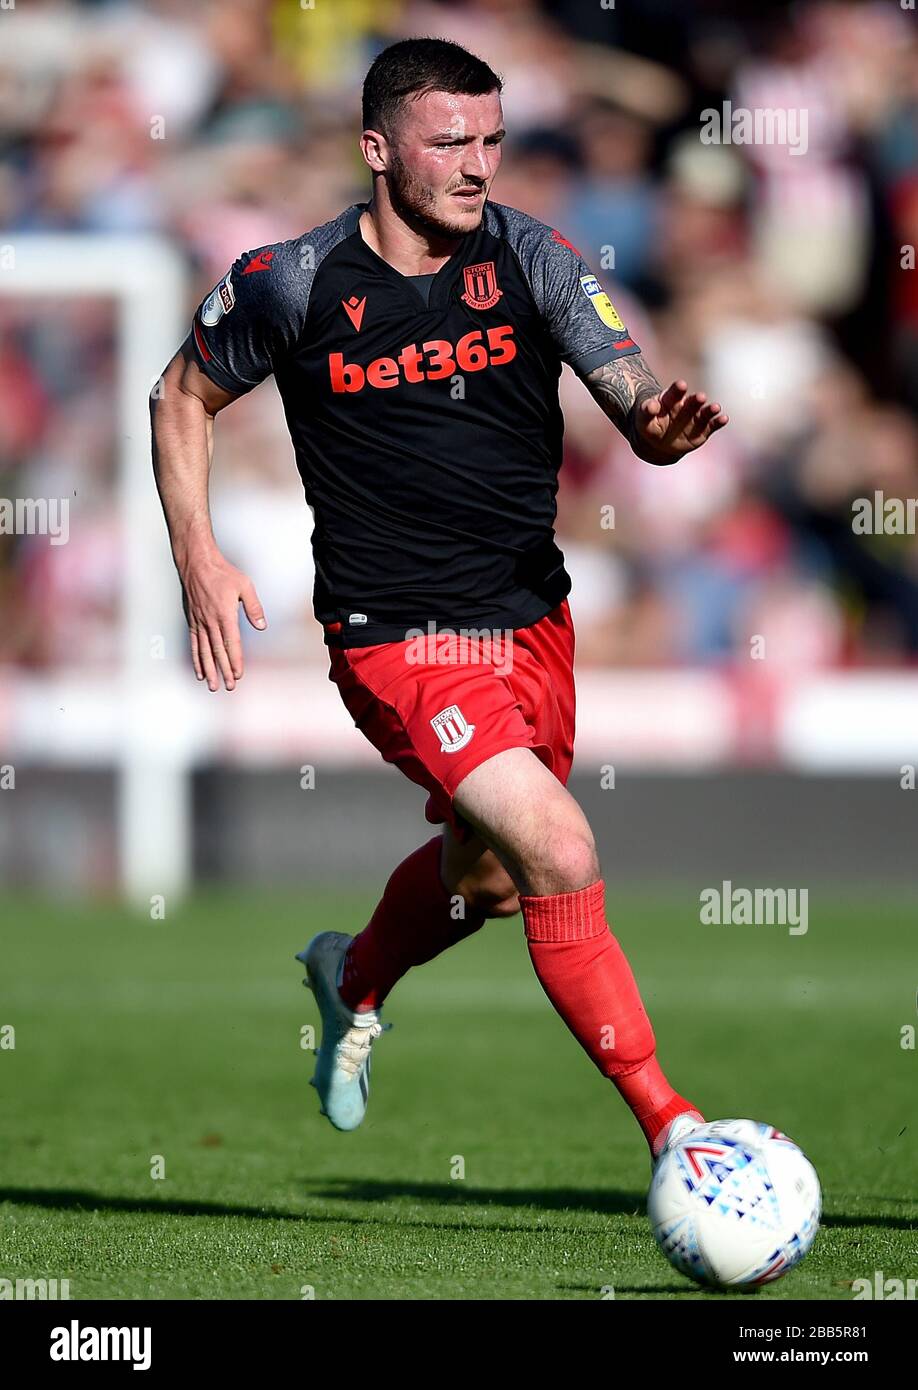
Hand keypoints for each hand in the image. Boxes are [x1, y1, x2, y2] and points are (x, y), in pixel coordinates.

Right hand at [180, 551, 265, 690]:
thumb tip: (261, 626)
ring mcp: (200, 622)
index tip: (238, 674)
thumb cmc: (222, 573)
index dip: (235, 660)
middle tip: (230, 687)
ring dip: (209, 670)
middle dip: (224, 671)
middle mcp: (210, 621)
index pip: (231, 643)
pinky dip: (197, 659)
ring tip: (213, 686)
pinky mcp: (193, 620)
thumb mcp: (244, 586)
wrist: (197, 563)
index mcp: (225, 614)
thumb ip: (254, 607)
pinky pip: (194, 644)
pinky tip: (200, 671)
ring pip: (204, 651)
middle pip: (218, 651)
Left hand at [632, 379, 727, 462]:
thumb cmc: (650, 427)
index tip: (681, 385)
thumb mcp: (644, 420)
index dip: (677, 389)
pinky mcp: (703, 430)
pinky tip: (724, 419)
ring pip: (704, 412)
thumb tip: (650, 406)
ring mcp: (695, 418)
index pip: (674, 392)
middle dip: (696, 400)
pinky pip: (711, 426)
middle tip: (700, 397)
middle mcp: (685, 406)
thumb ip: (647, 412)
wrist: (659, 444)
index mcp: (671, 400)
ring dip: (710, 410)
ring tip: (715, 408)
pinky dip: (718, 422)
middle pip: (691, 402)